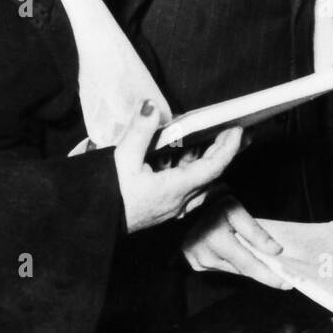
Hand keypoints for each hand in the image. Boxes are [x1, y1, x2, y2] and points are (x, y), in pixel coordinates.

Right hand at [114, 100, 241, 232]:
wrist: (91, 225)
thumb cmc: (105, 198)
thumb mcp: (121, 159)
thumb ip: (139, 131)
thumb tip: (151, 107)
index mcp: (175, 190)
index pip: (213, 167)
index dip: (229, 147)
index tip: (239, 129)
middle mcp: (179, 201)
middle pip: (211, 172)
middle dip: (226, 150)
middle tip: (241, 132)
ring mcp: (171, 205)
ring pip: (199, 179)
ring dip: (208, 158)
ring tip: (217, 137)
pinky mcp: (162, 206)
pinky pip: (185, 184)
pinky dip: (191, 167)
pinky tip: (185, 154)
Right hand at [181, 194, 292, 288]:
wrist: (188, 207)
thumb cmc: (215, 205)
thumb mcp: (237, 212)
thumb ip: (256, 232)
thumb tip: (276, 250)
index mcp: (216, 240)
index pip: (248, 264)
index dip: (268, 276)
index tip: (286, 284)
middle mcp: (205, 255)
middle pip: (242, 270)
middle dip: (263, 273)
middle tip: (283, 280)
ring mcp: (198, 262)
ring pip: (233, 269)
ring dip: (248, 267)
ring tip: (266, 266)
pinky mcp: (196, 264)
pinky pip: (223, 267)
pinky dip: (235, 263)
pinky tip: (242, 257)